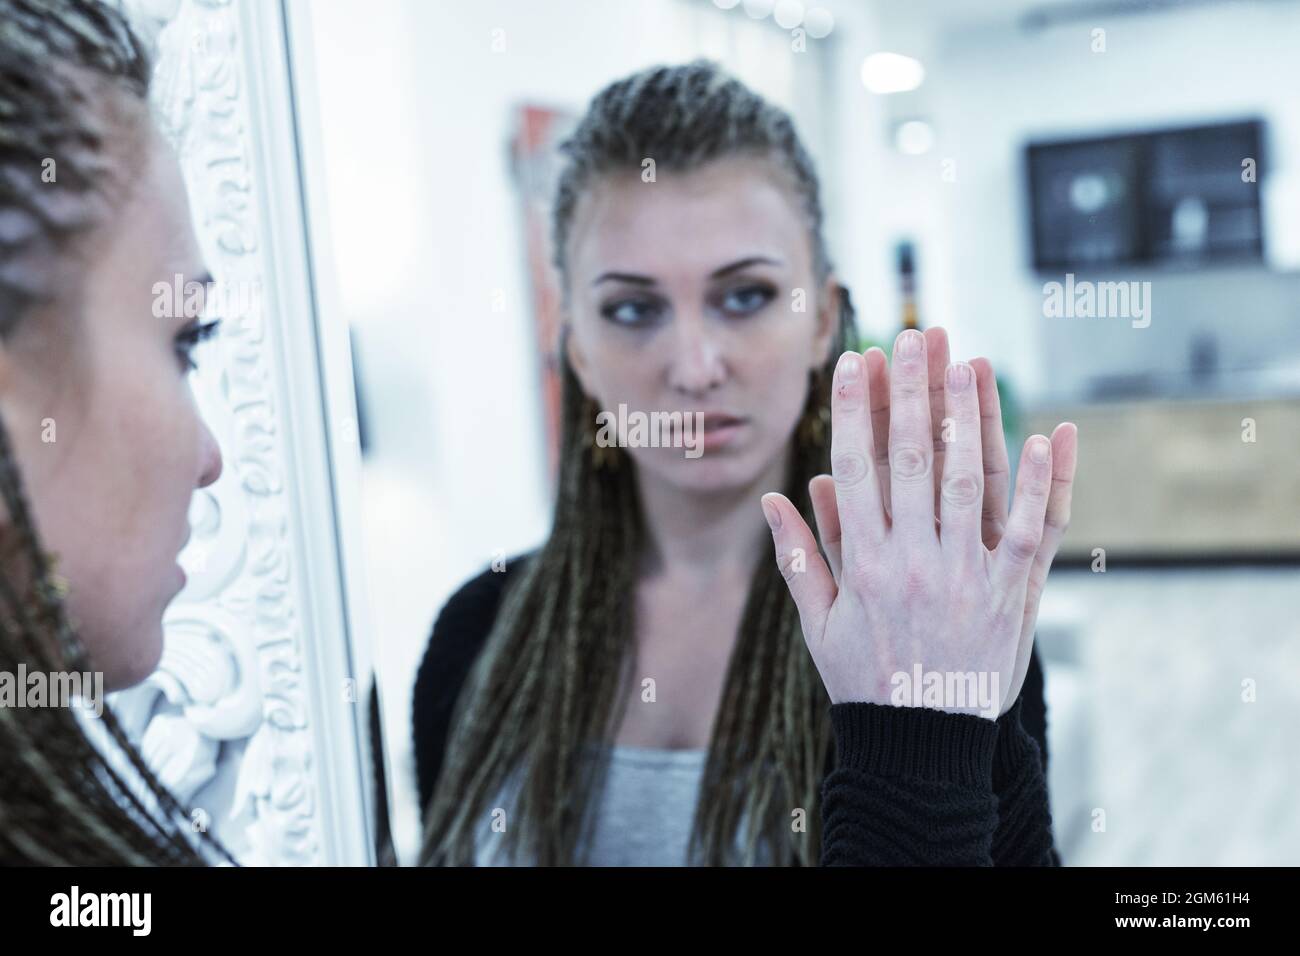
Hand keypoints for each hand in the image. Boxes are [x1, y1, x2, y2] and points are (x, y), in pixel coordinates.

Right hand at [760, 329, 1077, 717]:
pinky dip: (1040, 486)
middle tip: (915, 335)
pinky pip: (1028, 532)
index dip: (855, 411)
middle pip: (913, 461)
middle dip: (912, 392)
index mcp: (863, 564)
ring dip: (970, 418)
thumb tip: (772, 498)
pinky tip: (1046, 437)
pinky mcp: (1010, 596)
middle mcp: (912, 562)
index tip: (854, 362)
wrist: (921, 745)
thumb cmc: (864, 681)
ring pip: (970, 483)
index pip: (855, 469)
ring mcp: (965, 577)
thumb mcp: (819, 624)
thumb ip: (798, 557)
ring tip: (968, 363)